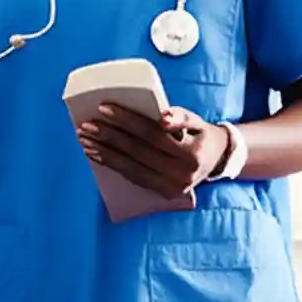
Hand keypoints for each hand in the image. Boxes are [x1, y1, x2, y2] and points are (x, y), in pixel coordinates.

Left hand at [78, 105, 229, 199]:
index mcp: (191, 154)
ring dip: (104, 153)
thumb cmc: (201, 134)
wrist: (216, 160)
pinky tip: (96, 154)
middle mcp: (181, 174)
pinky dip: (112, 165)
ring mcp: (171, 187)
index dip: (126, 121)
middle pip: (137, 151)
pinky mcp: (162, 193)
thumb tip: (163, 117)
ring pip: (131, 167)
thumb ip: (181, 116)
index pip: (151, 134)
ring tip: (85, 140)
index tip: (103, 108)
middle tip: (86, 125)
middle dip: (109, 137)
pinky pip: (133, 177)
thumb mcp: (197, 121)